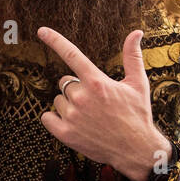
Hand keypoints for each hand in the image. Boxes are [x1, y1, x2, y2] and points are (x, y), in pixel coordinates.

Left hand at [38, 28, 171, 180]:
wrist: (136, 150)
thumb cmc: (138, 114)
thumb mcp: (138, 84)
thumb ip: (132, 56)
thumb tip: (136, 32)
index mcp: (97, 82)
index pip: (72, 55)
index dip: (55, 40)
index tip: (41, 31)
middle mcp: (82, 97)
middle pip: (65, 82)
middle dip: (76, 88)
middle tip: (94, 101)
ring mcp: (72, 116)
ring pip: (58, 100)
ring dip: (68, 105)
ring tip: (89, 116)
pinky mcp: (65, 133)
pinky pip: (47, 117)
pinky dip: (55, 119)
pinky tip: (73, 124)